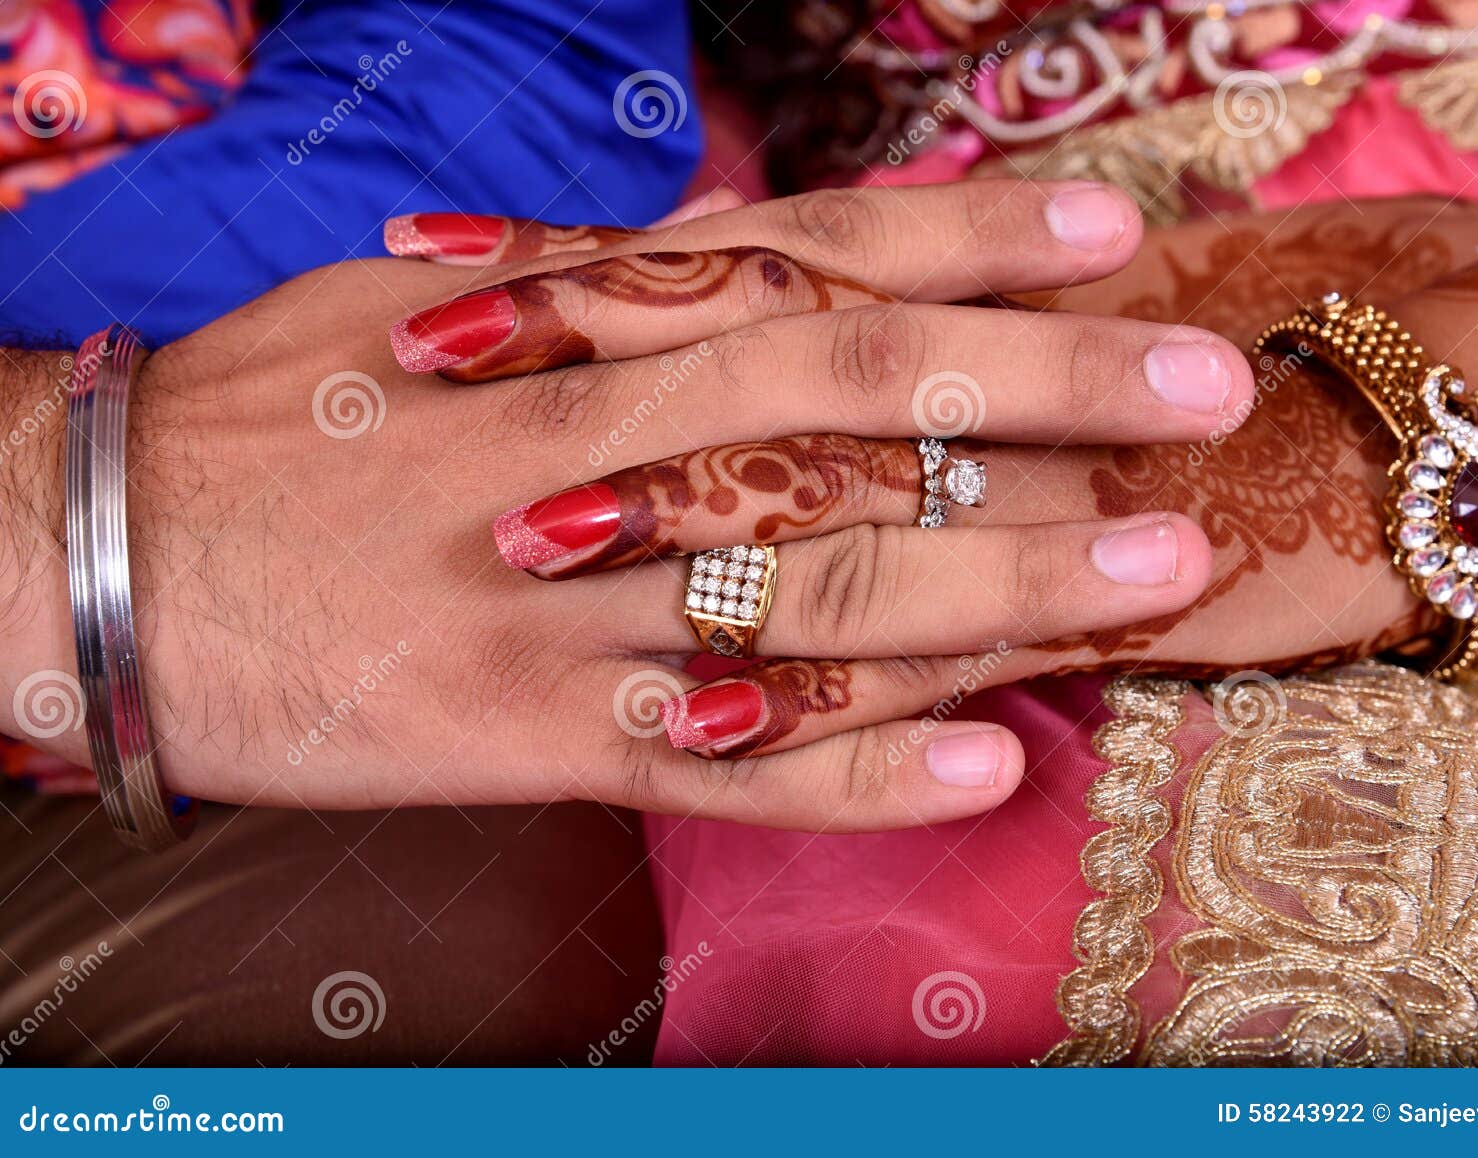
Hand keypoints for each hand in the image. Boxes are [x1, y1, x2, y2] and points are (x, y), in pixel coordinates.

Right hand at [0, 180, 1252, 829]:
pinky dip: (861, 767)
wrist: (79, 552)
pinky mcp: (527, 741)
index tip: (1111, 230)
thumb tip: (751, 245)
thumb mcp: (429, 304)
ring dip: (997, 581)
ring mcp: (561, 605)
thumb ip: (604, 288)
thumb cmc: (270, 416)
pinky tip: (994, 769)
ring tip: (1150, 579)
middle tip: (1200, 386)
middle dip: (1036, 385)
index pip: (800, 258)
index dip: (965, 237)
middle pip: (843, 400)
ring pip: (813, 584)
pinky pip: (724, 763)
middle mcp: (584, 453)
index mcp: (562, 331)